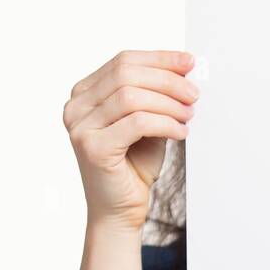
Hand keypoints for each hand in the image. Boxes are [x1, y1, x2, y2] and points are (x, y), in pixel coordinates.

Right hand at [63, 49, 197, 231]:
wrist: (119, 210)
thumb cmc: (134, 165)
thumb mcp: (148, 121)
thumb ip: (157, 95)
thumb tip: (186, 68)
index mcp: (84, 93)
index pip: (123, 61)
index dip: (159, 58)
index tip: (189, 61)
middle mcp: (76, 107)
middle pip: (127, 74)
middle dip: (167, 80)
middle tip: (194, 94)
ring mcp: (80, 127)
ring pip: (132, 97)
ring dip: (169, 103)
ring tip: (189, 114)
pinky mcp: (93, 148)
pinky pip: (138, 123)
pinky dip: (166, 124)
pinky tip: (181, 131)